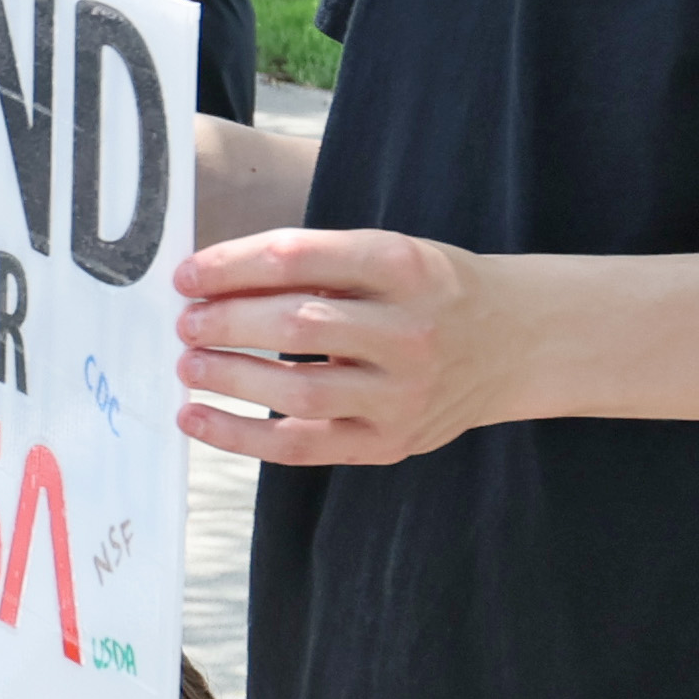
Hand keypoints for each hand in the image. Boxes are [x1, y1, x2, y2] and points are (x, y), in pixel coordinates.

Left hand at [171, 228, 528, 464]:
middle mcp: (408, 331)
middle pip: (297, 325)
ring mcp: (402, 393)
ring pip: (296, 389)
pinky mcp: (389, 442)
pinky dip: (239, 435)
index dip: (230, 265)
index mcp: (402, 266)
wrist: (513, 342)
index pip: (298, 258)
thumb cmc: (429, 291)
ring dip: (227, 377)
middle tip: (185, 322)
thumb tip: (211, 281)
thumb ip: (312, 263)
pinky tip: (197, 418)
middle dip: (225, 323)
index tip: (186, 275)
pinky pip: (301, 445)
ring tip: (187, 364)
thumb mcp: (386, 253)